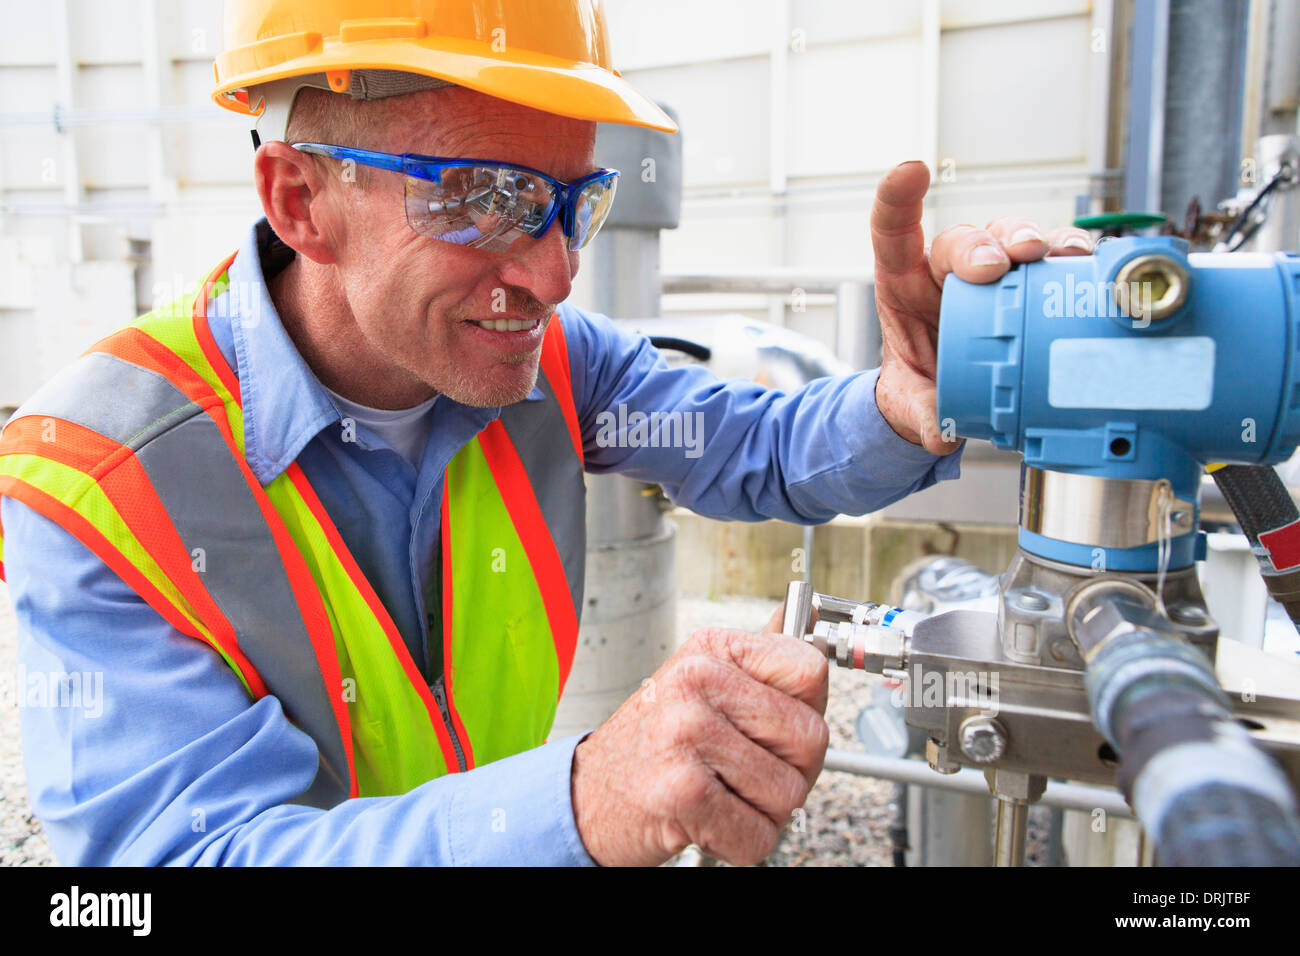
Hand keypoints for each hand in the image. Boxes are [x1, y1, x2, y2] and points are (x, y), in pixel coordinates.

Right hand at [570, 620, 828, 865]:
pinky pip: (758, 835)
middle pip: (810, 738)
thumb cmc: (656, 743)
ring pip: (790, 793)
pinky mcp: (683, 791)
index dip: (806, 712)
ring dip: (763, 812)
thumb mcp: (704, 683)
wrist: (589, 795)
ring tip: (721, 793)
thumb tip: (805, 610)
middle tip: (744, 772)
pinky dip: (741, 842)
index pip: (810, 670)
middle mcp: (696, 683)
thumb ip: (759, 659)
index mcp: (711, 650)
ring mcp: (687, 734)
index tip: (775, 728)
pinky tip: (710, 818)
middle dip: (791, 772)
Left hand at [870, 160, 1093, 453]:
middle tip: (1001, 264)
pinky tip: (1084, 263)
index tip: (911, 172)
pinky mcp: (1029, 284)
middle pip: (965, 237)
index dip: (899, 199)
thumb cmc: (921, 383)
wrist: (949, 398)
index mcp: (904, 284)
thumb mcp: (909, 403)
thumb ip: (919, 414)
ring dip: (1035, 240)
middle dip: (986, 243)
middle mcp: (949, 270)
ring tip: (1050, 255)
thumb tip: (940, 430)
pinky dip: (1069, 258)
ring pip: (1012, 238)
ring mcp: (994, 273)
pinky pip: (1050, 260)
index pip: (894, 231)